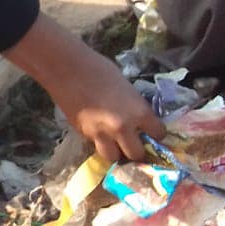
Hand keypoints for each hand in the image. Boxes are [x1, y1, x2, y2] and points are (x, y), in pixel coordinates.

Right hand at [47, 50, 164, 161]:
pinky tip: (98, 131)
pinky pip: (96, 145)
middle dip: (137, 150)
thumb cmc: (98, 68)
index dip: (157, 133)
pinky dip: (100, 142)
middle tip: (135, 142)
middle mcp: (122, 128)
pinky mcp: (83, 134)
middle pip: (136, 154)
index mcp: (139, 112)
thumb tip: (137, 119)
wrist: (65, 68)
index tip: (153, 131)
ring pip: (113, 157)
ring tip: (115, 143)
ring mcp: (101, 134)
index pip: (158, 134)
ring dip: (117, 151)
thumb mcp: (126, 87)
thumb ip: (133, 106)